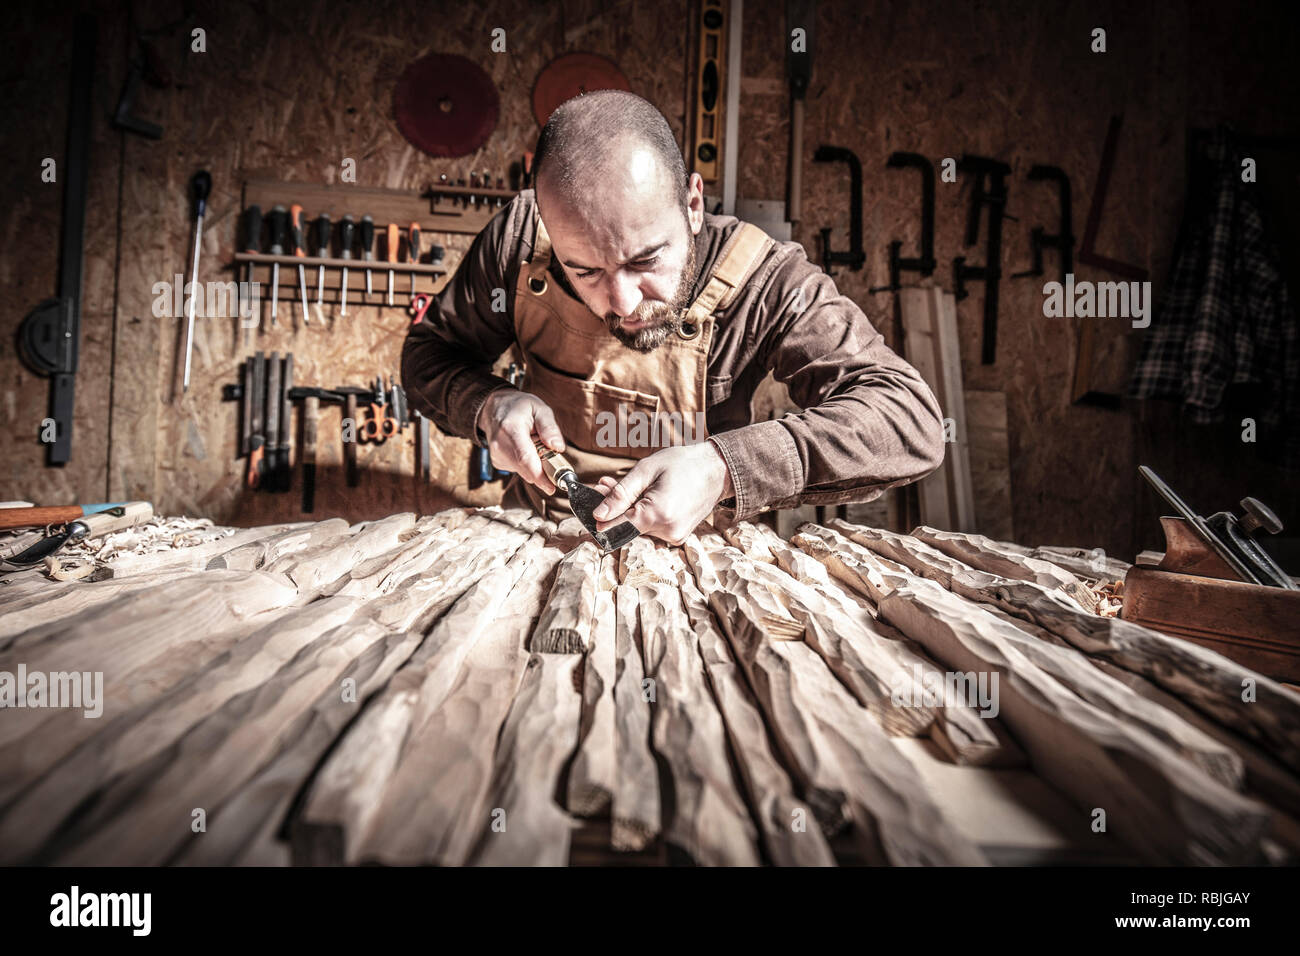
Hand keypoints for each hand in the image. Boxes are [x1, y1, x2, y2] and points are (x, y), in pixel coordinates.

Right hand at [476, 388, 565, 494]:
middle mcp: (499, 445)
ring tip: (535, 445)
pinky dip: (527, 463)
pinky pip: (519, 470)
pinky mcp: (498, 462)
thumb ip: (549, 427)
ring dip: (536, 465)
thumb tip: (559, 448)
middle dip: (543, 471)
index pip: (525, 459)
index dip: (540, 477)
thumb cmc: (519, 407)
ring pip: (524, 471)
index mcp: (511, 429)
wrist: (494, 408)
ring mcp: (497, 455)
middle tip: (553, 459)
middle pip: (525, 470)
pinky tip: (525, 448)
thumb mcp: (539, 408)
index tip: (552, 487)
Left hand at [590, 441, 733, 545]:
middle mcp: (668, 531)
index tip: (587, 509)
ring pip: (639, 527)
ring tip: (626, 485)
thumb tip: (598, 515)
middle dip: (614, 508)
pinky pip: (652, 527)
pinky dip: (643, 513)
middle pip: (627, 526)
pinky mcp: (678, 536)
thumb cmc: (683, 463)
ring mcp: (675, 536)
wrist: (717, 469)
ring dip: (629, 509)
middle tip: (604, 485)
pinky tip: (642, 495)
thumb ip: (621, 494)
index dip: (601, 518)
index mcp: (659, 514)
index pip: (618, 526)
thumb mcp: (647, 470)